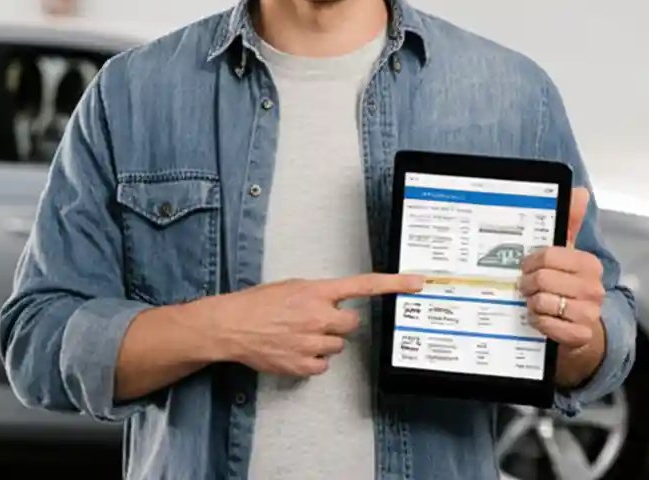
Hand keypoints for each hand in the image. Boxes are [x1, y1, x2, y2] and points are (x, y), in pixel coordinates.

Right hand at [207, 272, 424, 376]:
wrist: (231, 326)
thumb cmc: (257, 304)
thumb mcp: (291, 286)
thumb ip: (317, 294)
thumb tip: (333, 303)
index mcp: (316, 291)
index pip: (363, 286)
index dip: (393, 284)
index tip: (417, 283)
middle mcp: (318, 315)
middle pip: (351, 324)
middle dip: (338, 323)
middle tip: (317, 321)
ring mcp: (311, 342)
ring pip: (337, 346)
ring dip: (323, 342)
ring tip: (297, 335)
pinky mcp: (303, 364)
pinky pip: (323, 365)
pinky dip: (312, 360)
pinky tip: (294, 350)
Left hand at [518, 187, 604, 352]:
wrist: (577, 327)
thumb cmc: (566, 287)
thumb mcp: (565, 254)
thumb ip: (570, 222)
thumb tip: (580, 192)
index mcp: (589, 264)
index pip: (549, 255)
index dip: (530, 261)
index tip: (527, 266)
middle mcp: (593, 288)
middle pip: (542, 278)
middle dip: (527, 284)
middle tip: (526, 287)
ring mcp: (589, 312)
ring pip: (543, 302)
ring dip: (532, 303)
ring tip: (534, 302)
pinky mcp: (580, 334)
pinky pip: (547, 325)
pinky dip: (538, 322)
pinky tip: (540, 319)